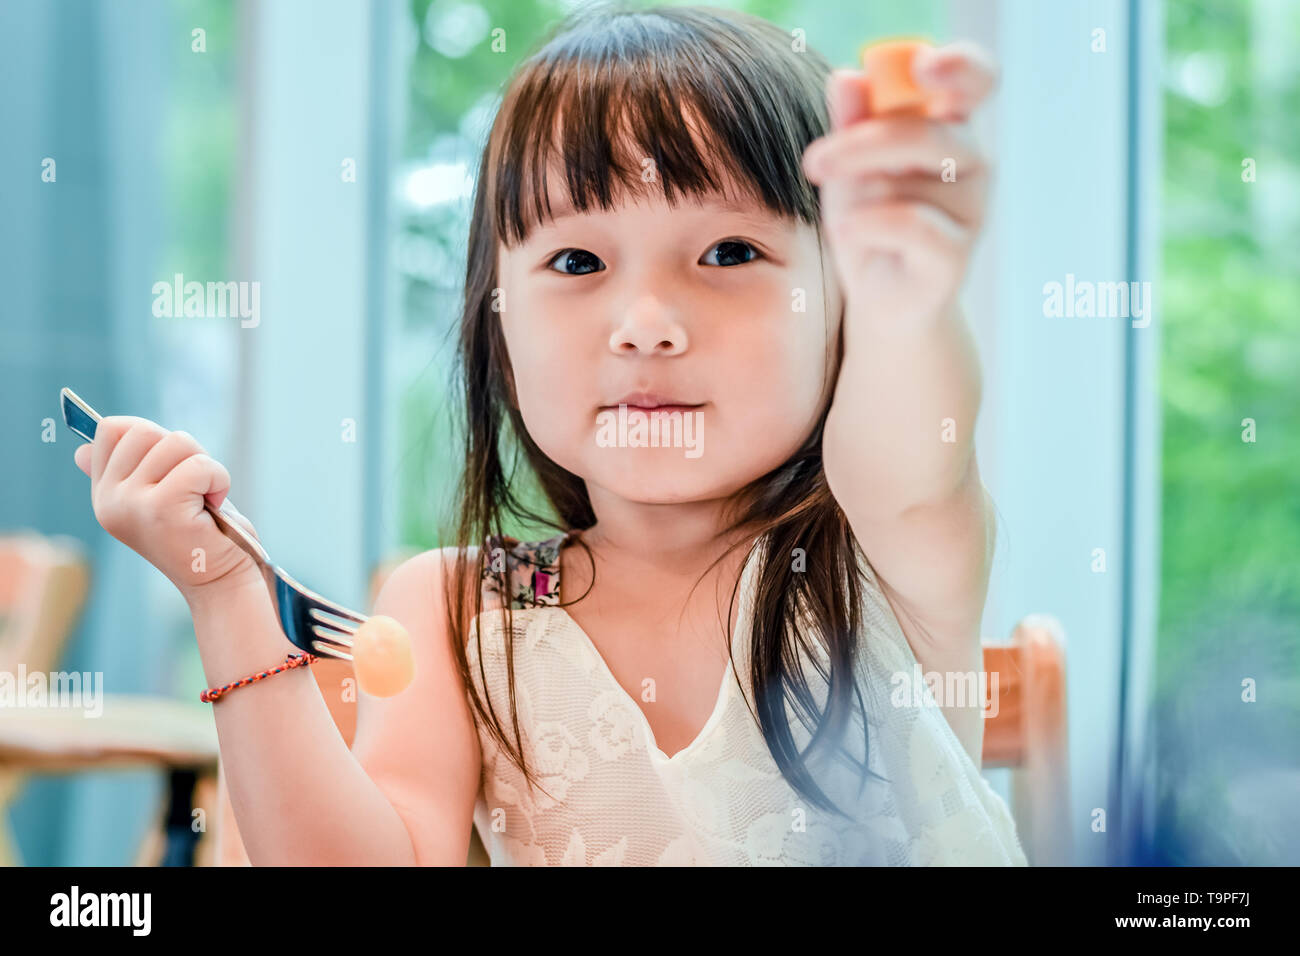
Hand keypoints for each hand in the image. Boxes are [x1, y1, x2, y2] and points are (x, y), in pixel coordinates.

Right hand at [73, 417, 263, 602]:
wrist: (221, 582)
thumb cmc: (200, 535)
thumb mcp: (158, 497)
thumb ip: (127, 472)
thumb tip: (80, 450)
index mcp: (104, 494)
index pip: (112, 429)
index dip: (153, 437)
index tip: (174, 468)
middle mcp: (109, 500)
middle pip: (144, 430)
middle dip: (183, 450)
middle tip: (196, 486)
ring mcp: (130, 504)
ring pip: (176, 442)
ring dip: (205, 465)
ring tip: (205, 499)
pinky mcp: (161, 508)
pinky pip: (199, 465)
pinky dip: (219, 478)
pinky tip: (215, 504)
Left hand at [801, 41, 997, 332]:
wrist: (879, 302)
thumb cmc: (867, 223)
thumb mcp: (849, 169)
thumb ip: (851, 125)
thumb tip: (847, 77)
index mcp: (950, 127)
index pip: (974, 79)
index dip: (958, 66)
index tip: (924, 65)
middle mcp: (973, 163)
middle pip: (926, 134)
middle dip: (860, 145)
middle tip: (814, 164)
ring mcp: (972, 211)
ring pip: (909, 182)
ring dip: (858, 198)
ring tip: (843, 217)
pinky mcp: (956, 256)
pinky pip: (909, 225)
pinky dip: (867, 226)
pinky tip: (846, 233)